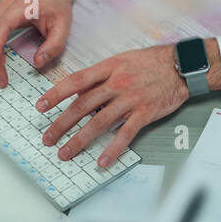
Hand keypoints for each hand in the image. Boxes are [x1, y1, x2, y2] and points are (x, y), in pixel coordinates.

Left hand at [36, 44, 188, 167]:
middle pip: (82, 105)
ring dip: (79, 140)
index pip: (76, 81)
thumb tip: (80, 91)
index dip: (56, 94)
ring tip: (65, 152)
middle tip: (47, 138)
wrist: (180, 66)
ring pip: (99, 122)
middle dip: (61, 123)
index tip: (40, 106)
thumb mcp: (122, 60)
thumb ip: (102, 76)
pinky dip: (113, 149)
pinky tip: (102, 161)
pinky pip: (125, 134)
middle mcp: (117, 83)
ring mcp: (130, 99)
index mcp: (109, 68)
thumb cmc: (151, 62)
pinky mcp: (145, 113)